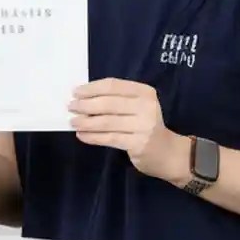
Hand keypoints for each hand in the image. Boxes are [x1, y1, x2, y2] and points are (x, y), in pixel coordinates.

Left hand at [69, 77, 187, 181]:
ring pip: (107, 121)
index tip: (76, 92)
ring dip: (86, 121)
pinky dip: (93, 136)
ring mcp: (143, 126)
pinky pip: (109, 138)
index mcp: (145, 92)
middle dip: (86, 105)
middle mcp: (146, 106)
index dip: (92, 88)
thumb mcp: (137, 106)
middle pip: (108, 103)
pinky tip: (81, 135)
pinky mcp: (138, 144)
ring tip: (73, 122)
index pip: (113, 85)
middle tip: (71, 107)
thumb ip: (116, 100)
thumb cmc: (146, 126)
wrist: (168, 153)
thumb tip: (83, 98)